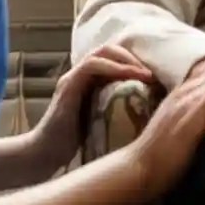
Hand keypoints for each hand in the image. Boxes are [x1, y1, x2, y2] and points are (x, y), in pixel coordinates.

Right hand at [32, 45, 153, 171]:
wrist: (46, 155)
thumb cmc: (78, 143)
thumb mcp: (106, 121)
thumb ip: (120, 109)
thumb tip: (152, 109)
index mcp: (91, 80)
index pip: (115, 57)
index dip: (136, 61)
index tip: (158, 75)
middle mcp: (81, 74)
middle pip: (111, 49)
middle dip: (135, 57)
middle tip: (154, 73)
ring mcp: (73, 78)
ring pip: (102, 52)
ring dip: (128, 60)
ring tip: (147, 74)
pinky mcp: (68, 86)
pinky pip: (92, 66)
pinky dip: (114, 68)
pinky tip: (131, 76)